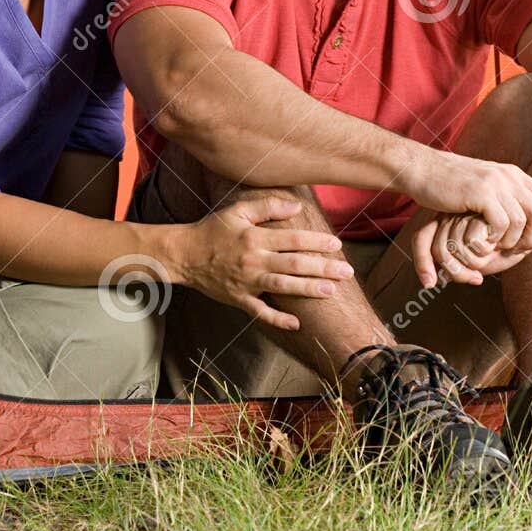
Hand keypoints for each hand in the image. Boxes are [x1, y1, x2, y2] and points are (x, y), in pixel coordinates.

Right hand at [176, 195, 353, 330]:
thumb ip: (267, 206)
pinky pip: (259, 312)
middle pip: (293, 265)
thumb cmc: (213, 230)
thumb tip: (296, 206)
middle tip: (346, 271)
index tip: (337, 244)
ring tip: (330, 291)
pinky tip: (297, 324)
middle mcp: (253, 261)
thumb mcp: (237, 210)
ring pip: (282, 287)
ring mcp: (246, 282)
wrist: (184, 254)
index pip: (292, 240)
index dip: (316, 242)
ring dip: (307, 290)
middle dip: (322, 268)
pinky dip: (277, 320)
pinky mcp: (238, 299)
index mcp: (255, 238)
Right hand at [403, 150, 531, 262]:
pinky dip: (496, 237)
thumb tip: (522, 215)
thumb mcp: (483, 184)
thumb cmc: (449, 183)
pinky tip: (484, 240)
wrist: (422, 168)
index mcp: (513, 174)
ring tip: (498, 247)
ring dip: (512, 241)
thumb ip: (503, 195)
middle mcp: (509, 176)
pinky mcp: (480, 193)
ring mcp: (496, 183)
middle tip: (521, 252)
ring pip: (522, 221)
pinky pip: (502, 222)